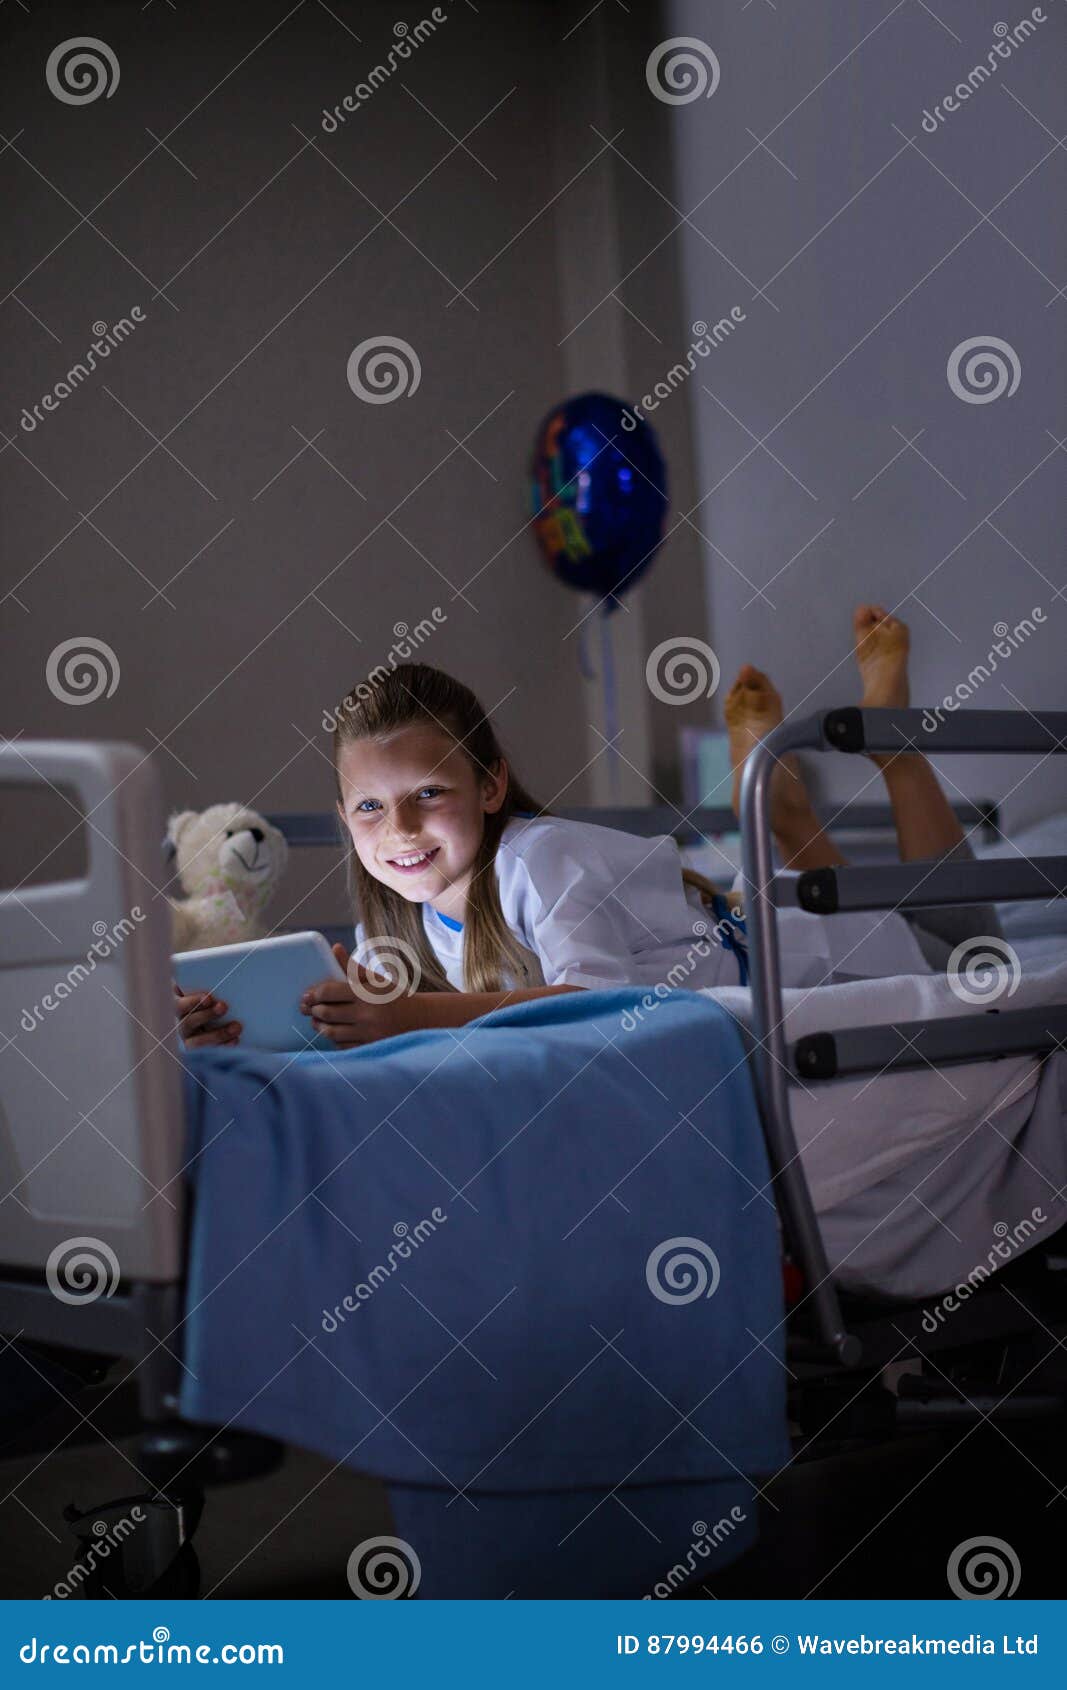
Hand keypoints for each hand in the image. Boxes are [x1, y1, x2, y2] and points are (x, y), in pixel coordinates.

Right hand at [174, 982, 240, 1047]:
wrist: (215, 1011)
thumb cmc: (208, 993)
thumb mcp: (203, 986)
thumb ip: (205, 983)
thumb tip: (223, 974)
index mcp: (176, 1004)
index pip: (178, 1005)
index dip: (193, 1002)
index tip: (210, 997)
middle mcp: (179, 1024)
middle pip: (189, 1023)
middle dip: (207, 1015)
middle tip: (224, 1006)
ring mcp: (188, 1040)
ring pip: (198, 1042)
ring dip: (218, 1034)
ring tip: (236, 1026)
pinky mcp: (199, 1053)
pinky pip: (209, 1053)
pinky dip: (223, 1046)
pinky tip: (236, 1040)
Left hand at [299, 943, 413, 1047]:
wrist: (421, 1020)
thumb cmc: (395, 996)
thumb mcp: (376, 979)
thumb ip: (352, 966)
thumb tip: (334, 948)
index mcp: (367, 992)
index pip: (329, 992)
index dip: (313, 994)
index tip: (307, 995)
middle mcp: (367, 1014)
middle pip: (326, 1013)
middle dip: (313, 1010)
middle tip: (308, 1008)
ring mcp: (368, 1034)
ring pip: (331, 1032)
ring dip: (319, 1026)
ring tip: (316, 1020)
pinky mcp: (370, 1048)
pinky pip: (342, 1046)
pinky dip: (333, 1039)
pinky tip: (333, 1031)